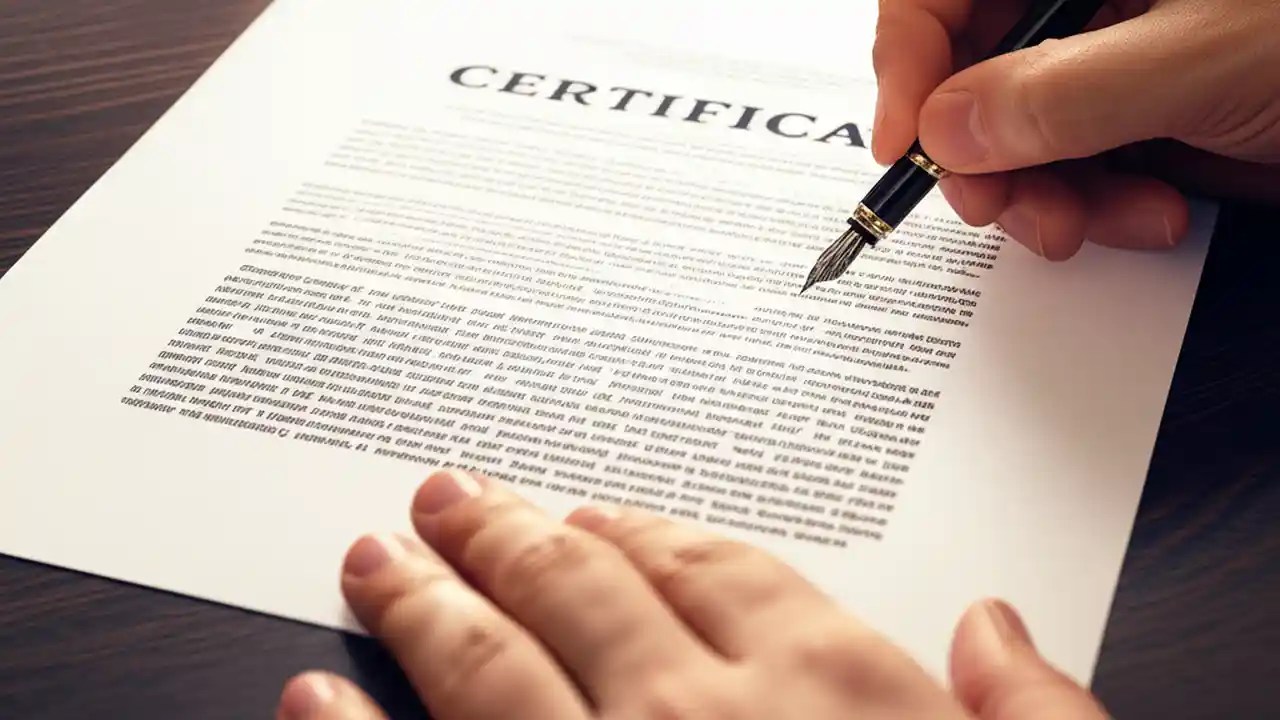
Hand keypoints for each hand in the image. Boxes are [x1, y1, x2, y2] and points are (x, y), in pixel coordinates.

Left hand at [276, 469, 1108, 719]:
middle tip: (447, 497)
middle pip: (580, 592)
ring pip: (485, 670)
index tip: (593, 513)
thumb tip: (997, 628)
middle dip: (503, 538)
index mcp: (829, 692)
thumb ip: (1032, 714)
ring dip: (419, 605)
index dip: (644, 533)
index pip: (716, 568)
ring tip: (373, 557)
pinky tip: (312, 702)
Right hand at [872, 0, 1279, 259]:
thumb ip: (1065, 94)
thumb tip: (948, 125)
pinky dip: (1098, 206)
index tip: (908, 143)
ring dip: (1046, 196)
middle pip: (973, 69)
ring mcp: (1119, 55)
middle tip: (1003, 210)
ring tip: (1097, 225)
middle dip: (985, 154)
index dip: (910, 60)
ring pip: (1018, 132)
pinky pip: (1075, 166)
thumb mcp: (1207, 59)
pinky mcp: (1144, 112)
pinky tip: (1151, 214)